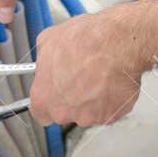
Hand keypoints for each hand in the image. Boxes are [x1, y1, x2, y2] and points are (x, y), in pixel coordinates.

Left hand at [28, 8, 145, 127]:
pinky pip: (109, 111)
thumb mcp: (49, 40)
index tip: (55, 92)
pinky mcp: (110, 116)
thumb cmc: (85, 40)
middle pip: (64, 113)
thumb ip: (44, 59)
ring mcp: (88, 117)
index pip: (40, 112)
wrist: (117, 43)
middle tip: (81, 77)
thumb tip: (47, 60)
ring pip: (88, 113)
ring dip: (92, 99)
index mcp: (43, 97)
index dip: (49, 100)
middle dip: (71, 99)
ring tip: (99, 76)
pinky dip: (111, 100)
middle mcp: (63, 112)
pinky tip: (112, 81)